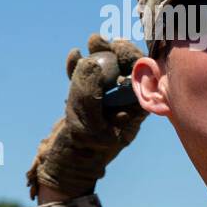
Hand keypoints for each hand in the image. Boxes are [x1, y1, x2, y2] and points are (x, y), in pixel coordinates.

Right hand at [27, 34, 146, 199]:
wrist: (63, 167)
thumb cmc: (82, 152)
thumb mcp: (87, 124)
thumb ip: (89, 94)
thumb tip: (90, 62)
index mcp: (135, 112)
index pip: (143, 79)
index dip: (132, 58)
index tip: (117, 46)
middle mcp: (125, 106)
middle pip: (126, 71)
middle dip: (116, 52)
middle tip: (100, 40)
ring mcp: (106, 103)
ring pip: (106, 73)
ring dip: (98, 55)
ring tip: (91, 41)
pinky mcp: (88, 103)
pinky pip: (87, 81)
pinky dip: (80, 68)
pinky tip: (74, 55)